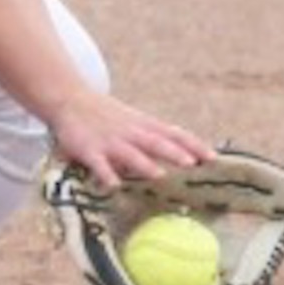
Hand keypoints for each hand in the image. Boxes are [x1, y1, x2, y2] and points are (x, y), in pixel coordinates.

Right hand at [48, 88, 212, 190]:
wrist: (70, 99)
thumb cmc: (109, 116)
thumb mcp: (136, 121)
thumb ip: (158, 138)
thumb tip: (190, 156)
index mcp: (144, 125)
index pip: (173, 134)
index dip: (193, 145)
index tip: (213, 157)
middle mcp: (130, 132)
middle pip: (155, 142)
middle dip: (173, 152)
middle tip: (192, 163)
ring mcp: (109, 141)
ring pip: (129, 153)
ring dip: (143, 163)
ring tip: (158, 174)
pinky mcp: (89, 150)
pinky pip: (98, 164)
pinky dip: (106, 173)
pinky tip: (113, 185)